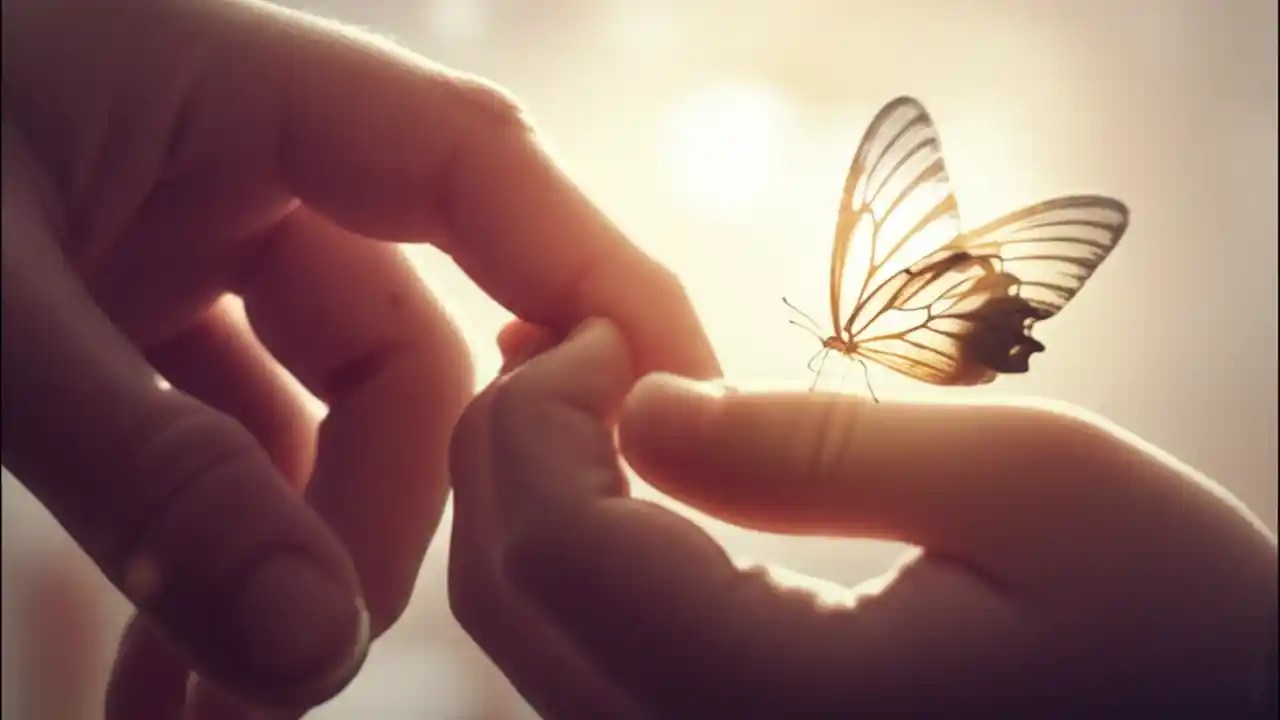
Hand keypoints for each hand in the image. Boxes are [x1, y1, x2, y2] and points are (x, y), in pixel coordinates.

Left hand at [1, 1, 717, 716]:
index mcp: (245, 85)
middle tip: (296, 674)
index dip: (599, 288)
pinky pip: (225, 439)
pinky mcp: (130, 309)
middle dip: (369, 521)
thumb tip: (305, 654)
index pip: (487, 179)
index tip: (668, 421)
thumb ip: (146, 473)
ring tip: (207, 713)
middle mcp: (242, 158)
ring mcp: (188, 240)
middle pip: (405, 352)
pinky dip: (208, 550)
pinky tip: (171, 667)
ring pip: (320, 418)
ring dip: (280, 564)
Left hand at [449, 318, 1276, 717]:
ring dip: (531, 502)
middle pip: (512, 603)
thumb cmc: (1180, 627)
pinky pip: (587, 677)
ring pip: (532, 647)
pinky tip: (622, 489)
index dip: (541, 413)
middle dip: (511, 448)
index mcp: (782, 711)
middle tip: (580, 348)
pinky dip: (574, 566)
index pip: (556, 551)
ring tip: (586, 398)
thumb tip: (636, 407)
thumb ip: (811, 449)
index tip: (611, 332)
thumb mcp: (1032, 489)